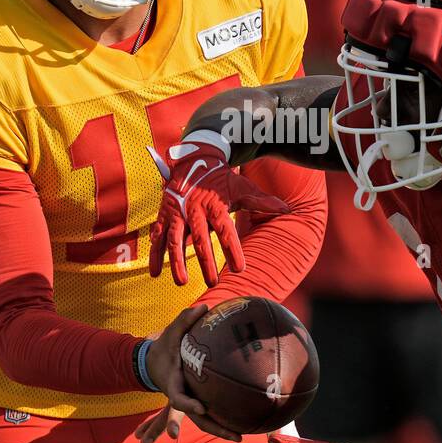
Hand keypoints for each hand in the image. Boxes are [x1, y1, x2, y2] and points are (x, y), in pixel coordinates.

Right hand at [134, 303, 241, 442]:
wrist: (151, 363)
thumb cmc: (163, 347)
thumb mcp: (170, 332)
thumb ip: (184, 320)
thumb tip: (204, 306)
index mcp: (173, 384)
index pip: (179, 398)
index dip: (189, 404)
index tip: (202, 408)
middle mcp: (181, 397)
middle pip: (197, 418)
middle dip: (215, 429)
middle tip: (236, 437)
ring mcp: (188, 402)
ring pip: (204, 421)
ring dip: (221, 430)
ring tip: (240, 438)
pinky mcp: (195, 401)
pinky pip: (209, 414)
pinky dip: (221, 421)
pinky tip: (239, 426)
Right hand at [148, 135, 288, 285]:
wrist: (194, 160)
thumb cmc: (221, 179)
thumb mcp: (241, 187)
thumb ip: (262, 201)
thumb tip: (287, 209)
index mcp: (215, 204)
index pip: (226, 229)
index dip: (232, 249)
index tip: (240, 269)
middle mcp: (194, 209)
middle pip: (201, 239)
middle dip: (206, 262)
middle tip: (213, 282)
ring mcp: (176, 213)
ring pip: (175, 240)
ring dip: (177, 262)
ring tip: (182, 282)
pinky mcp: (164, 215)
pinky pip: (157, 237)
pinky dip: (155, 255)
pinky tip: (155, 274)